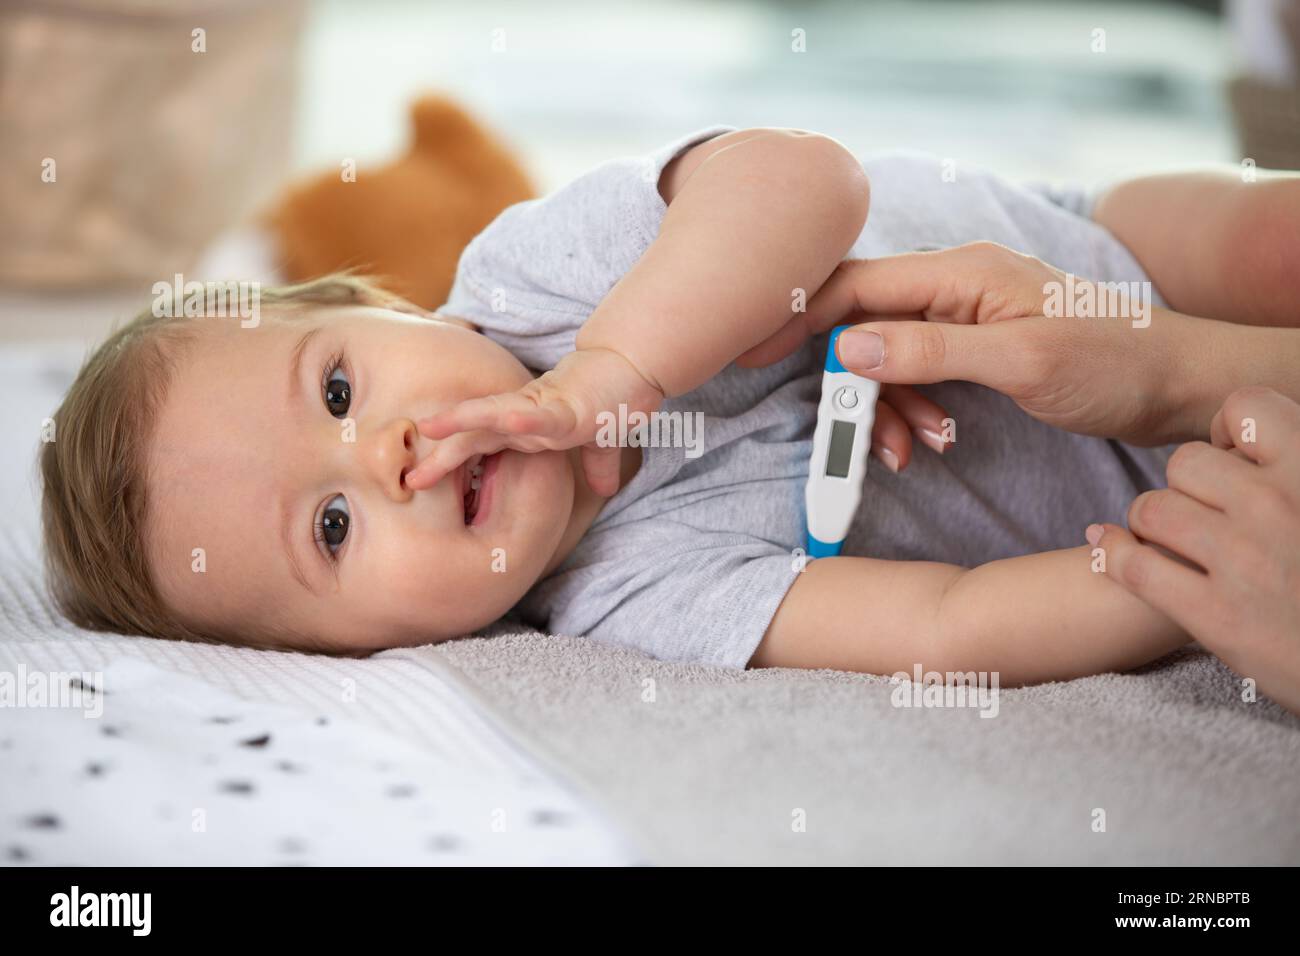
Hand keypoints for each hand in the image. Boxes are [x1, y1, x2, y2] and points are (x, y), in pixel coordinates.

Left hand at [404, 346, 664, 496]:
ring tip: (430, 428)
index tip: (420, 482)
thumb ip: (597, 464)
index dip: (450, 462)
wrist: (633, 362)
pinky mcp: (566, 408)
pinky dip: (520, 420)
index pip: (481, 446)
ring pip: (494, 418)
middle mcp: (525, 418)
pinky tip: (505, 423)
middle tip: (407, 480)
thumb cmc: (613, 394)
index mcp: (526, 428)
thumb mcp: (601, 440)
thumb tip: (606, 489)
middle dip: (441, 457)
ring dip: (462, 421)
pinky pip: (538, 417)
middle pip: (474, 438)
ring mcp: (542, 411)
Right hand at [737, 242, 1197, 447]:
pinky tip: (936, 439)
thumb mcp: (1019, 362)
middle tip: (869, 442)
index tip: (753, 352)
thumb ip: (930, 349)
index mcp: (961, 272)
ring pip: (887, 356)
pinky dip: (914, 409)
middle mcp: (954, 284)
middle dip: (854, 387)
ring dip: (889, 408)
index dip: (799, 317)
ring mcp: (962, 314)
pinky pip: (917, 372)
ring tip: (920, 451)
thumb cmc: (1111, 364)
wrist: (1176, 384)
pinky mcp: (973, 344)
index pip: (856, 285)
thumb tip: (846, 344)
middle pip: (864, 325)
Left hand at [1087, 386, 1299, 715]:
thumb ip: (1299, 467)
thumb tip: (1256, 437)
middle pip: (1185, 463)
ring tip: (1169, 539)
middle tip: (1203, 512)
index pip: (1245, 408)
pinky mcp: (1216, 615)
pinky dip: (1111, 554)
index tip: (1235, 456)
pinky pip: (1135, 566)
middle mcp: (1280, 507)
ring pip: (1152, 509)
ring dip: (1151, 522)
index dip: (1229, 430)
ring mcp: (1245, 561)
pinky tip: (1106, 546)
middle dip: (1186, 485)